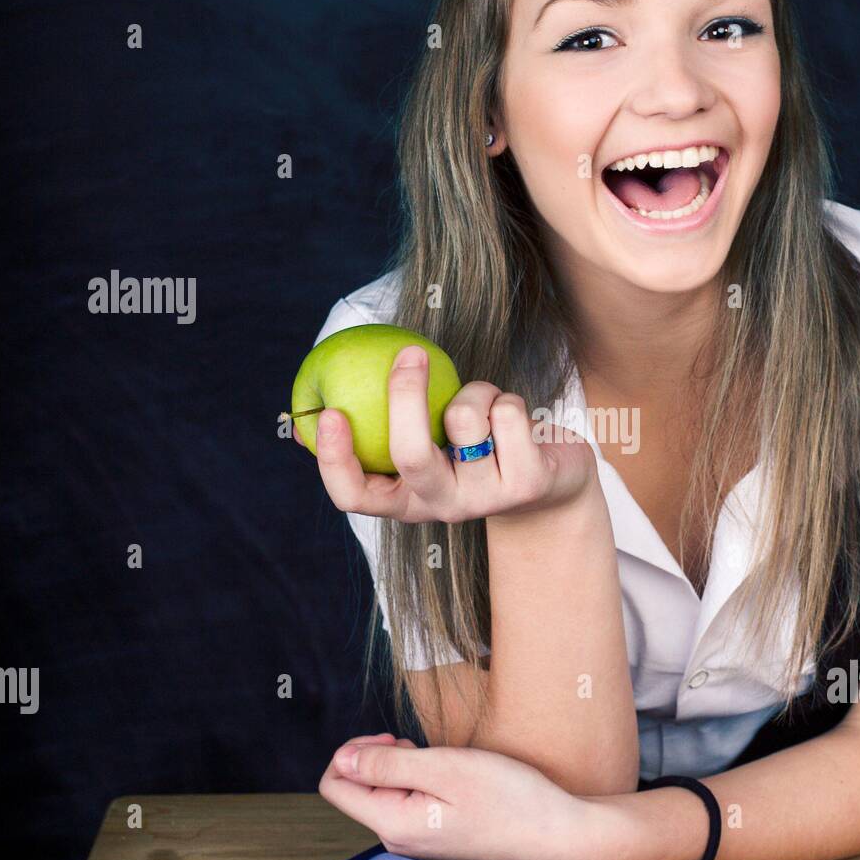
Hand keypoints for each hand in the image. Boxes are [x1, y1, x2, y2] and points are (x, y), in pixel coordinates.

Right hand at [297, 346, 596, 523]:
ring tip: (485, 403)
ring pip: (463, 417)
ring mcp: (485, 500)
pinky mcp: (526, 484)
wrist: (549, 483)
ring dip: (475, 390)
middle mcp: (441, 507)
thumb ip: (383, 428)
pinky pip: (506, 412)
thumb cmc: (473, 448)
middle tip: (408, 352)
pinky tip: (514, 419)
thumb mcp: (428, 443)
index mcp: (406, 500)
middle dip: (405, 395)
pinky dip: (506, 398)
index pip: (353, 496)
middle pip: (410, 455)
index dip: (334, 459)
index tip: (331, 413)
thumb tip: (309, 410)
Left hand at [318, 734, 610, 859]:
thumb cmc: (511, 800)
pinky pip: (413, 804)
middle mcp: (399, 841)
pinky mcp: (440, 840)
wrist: (560, 836)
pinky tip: (458, 780)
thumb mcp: (446, 767)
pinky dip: (426, 783)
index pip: (335, 785)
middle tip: (423, 745)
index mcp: (394, 825)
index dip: (353, 750)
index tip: (394, 737)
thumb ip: (388, 763)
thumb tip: (342, 759)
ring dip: (408, 769)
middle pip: (359, 789)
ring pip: (388, 794)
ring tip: (447, 764)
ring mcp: (420, 844)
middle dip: (383, 757)